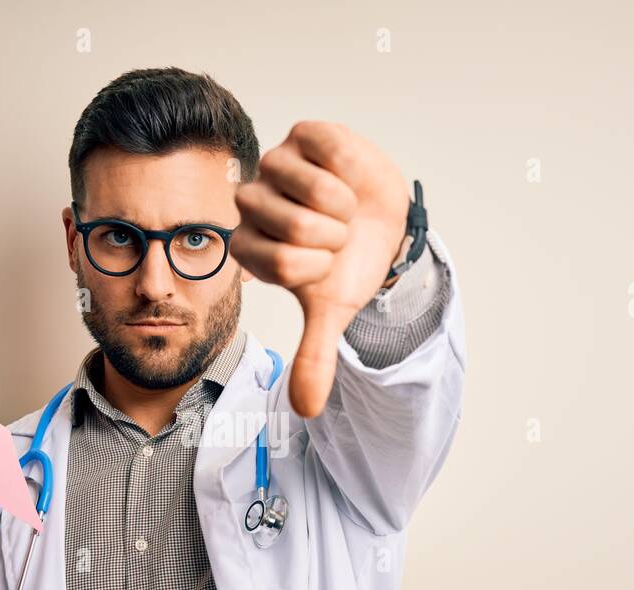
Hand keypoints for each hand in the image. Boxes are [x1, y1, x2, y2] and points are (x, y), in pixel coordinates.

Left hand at [231, 121, 410, 416]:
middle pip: (292, 227)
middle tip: (337, 237)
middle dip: (332, 238)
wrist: (383, 224)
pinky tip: (348, 177)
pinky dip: (350, 170)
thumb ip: (314, 358)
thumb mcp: (332, 312)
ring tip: (344, 209)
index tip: (325, 266)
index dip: (319, 267)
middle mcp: (253, 204)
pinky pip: (326, 151)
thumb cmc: (348, 265)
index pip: (282, 264)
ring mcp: (276, 165)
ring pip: (311, 189)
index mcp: (250, 248)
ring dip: (343, 205)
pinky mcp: (304, 135)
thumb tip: (306, 411)